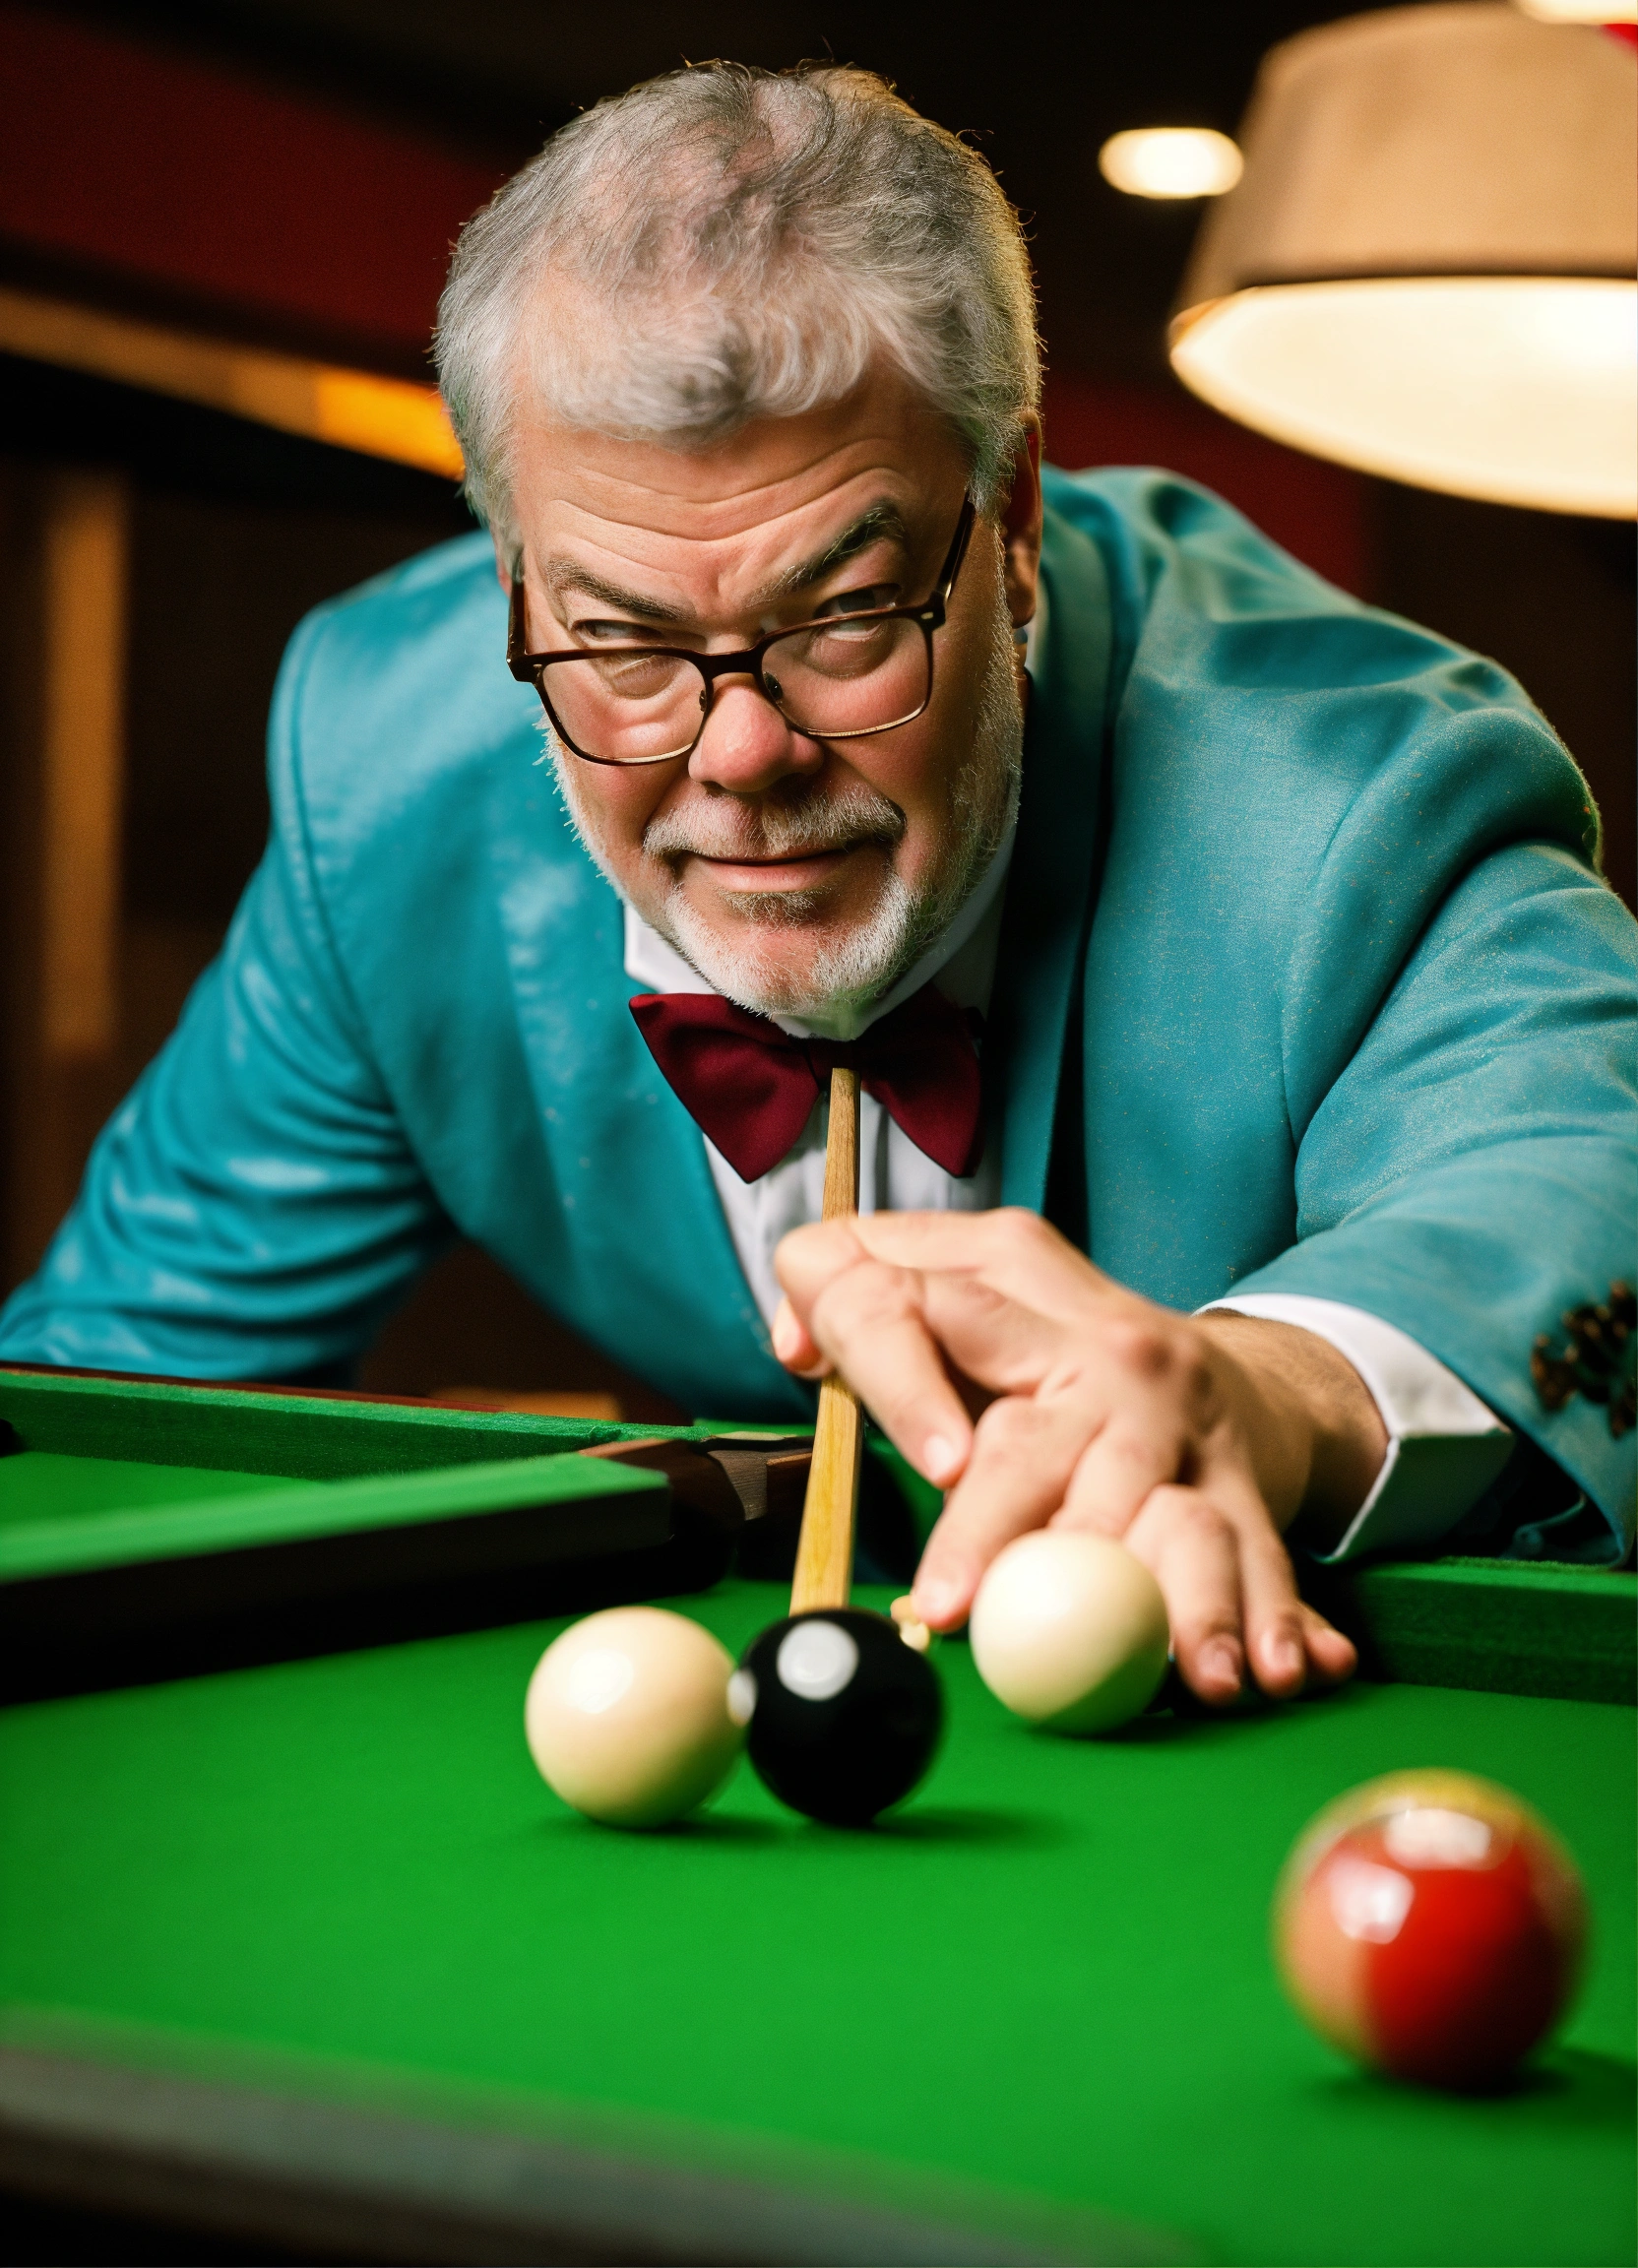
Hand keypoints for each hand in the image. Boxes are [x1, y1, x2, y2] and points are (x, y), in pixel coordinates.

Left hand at [772, 1209, 1384, 1704]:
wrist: (1200, 1363)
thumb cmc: (1026, 1343)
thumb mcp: (942, 1283)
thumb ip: (848, 1298)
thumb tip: (796, 1348)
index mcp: (1012, 1271)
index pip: (931, 1315)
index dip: (910, 1385)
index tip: (929, 1465)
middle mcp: (1105, 1344)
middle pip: (1042, 1438)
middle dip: (999, 1522)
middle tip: (955, 1608)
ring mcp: (1179, 1418)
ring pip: (1166, 1509)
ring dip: (1178, 1592)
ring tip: (1185, 1668)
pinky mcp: (1240, 1483)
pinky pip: (1257, 1558)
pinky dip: (1278, 1616)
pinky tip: (1287, 1668)